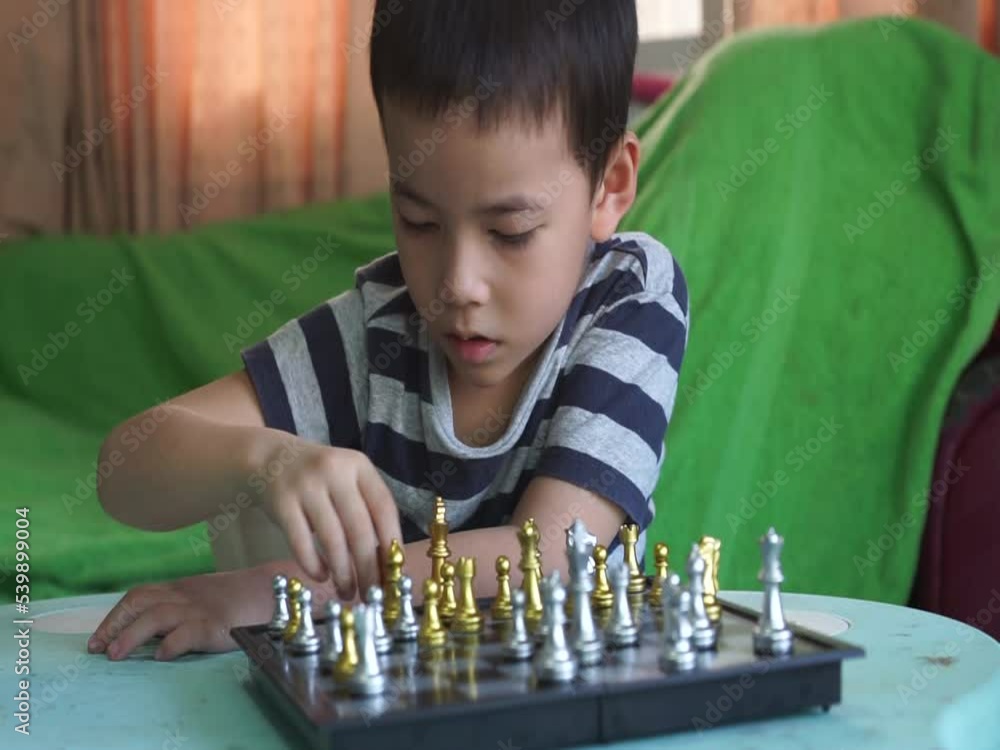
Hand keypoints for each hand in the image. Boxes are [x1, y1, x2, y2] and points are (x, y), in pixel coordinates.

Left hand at [87, 566, 274, 660]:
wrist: (277, 590)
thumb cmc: (242, 598)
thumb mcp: (207, 595)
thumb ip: (183, 604)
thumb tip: (153, 629)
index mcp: (182, 588)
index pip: (139, 596)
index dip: (115, 616)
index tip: (98, 639)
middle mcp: (186, 595)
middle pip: (139, 602)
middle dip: (114, 625)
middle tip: (98, 648)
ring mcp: (201, 609)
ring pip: (156, 616)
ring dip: (131, 636)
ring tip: (116, 655)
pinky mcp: (217, 625)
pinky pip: (188, 633)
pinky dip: (170, 645)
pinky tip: (161, 656)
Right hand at [260, 441, 401, 601]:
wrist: (269, 459)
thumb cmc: (318, 478)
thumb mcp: (347, 479)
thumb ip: (366, 508)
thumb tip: (385, 560)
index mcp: (359, 466)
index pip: (384, 508)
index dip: (392, 542)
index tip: (395, 572)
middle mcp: (334, 473)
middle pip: (360, 528)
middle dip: (368, 568)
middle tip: (371, 594)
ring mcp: (306, 487)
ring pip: (332, 539)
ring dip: (343, 572)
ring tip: (347, 592)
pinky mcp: (281, 503)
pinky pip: (301, 543)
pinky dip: (314, 565)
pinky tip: (321, 576)